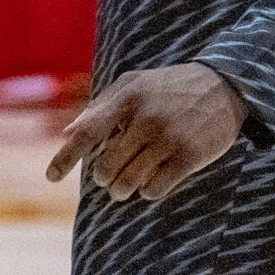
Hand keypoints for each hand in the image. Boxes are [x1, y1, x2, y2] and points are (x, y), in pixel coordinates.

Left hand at [45, 63, 248, 201]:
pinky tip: (152, 182)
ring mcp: (169, 137)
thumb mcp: (133, 84)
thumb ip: (100, 107)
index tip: (51, 177)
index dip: (66, 157)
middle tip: (109, 178)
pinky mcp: (190, 156)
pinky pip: (155, 188)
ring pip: (129, 182)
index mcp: (127, 97)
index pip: (88, 131)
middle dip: (104, 178)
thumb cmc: (168, 88)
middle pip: (107, 166)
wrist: (223, 85)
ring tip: (124, 187)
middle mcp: (146, 117)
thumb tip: (67, 132)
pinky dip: (148, 191)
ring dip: (122, 190)